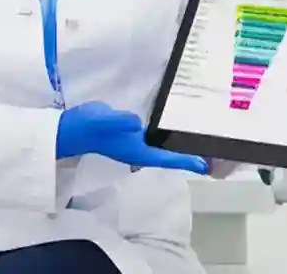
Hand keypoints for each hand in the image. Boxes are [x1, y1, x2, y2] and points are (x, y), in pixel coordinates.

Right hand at [56, 101, 208, 174]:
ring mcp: (137, 142)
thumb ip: (119, 121)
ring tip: (201, 140)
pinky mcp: (134, 133)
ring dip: (180, 145)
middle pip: (169, 155)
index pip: (165, 158)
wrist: (73, 128)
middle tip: (213, 154)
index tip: (204, 165)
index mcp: (136, 150)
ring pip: (164, 147)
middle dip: (188, 155)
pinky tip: (177, 126)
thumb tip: (137, 123)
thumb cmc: (88, 127)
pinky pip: (156, 136)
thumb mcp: (102, 121)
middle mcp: (141, 149)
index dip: (184, 161)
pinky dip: (168, 134)